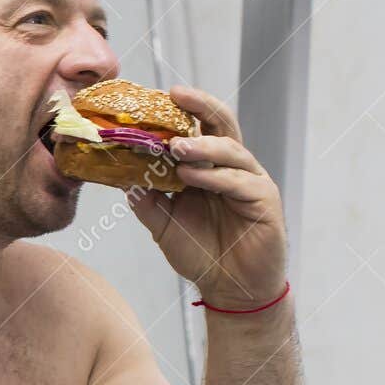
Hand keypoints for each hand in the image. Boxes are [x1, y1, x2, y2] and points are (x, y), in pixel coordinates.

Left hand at [126, 85, 287, 309]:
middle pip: (222, 125)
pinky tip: (191, 175)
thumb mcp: (163, 225)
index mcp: (208, 167)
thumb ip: (146, 200)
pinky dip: (216, 176)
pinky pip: (240, 181)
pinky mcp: (264, 201)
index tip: (157, 96)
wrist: (230, 289)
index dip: (180, 112)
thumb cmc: (201, 253)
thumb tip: (120, 177)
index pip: (197, 129)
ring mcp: (251, 182)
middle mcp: (232, 168)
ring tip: (175, 146)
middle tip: (176, 95)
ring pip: (230, 151)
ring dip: (202, 146)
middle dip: (200, 107)